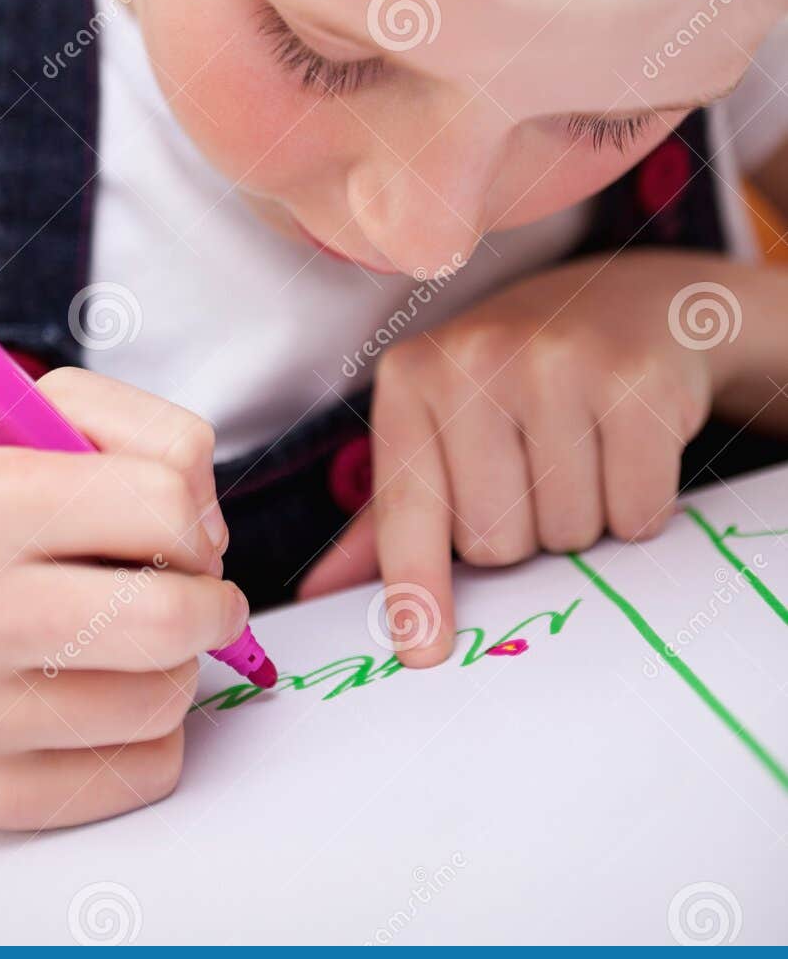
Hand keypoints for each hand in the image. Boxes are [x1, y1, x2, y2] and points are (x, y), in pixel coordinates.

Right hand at [0, 370, 245, 829]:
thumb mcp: (52, 426)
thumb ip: (159, 439)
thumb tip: (209, 538)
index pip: (162, 503)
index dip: (195, 519)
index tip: (178, 535)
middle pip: (168, 619)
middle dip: (211, 606)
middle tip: (193, 598)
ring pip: (164, 702)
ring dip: (175, 668)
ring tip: (126, 644)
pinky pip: (145, 772)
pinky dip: (151, 736)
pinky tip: (102, 698)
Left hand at [298, 250, 749, 662]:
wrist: (631, 305)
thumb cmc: (520, 380)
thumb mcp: (441, 425)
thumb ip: (388, 515)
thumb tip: (321, 594)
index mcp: (411, 377)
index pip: (407, 509)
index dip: (416, 589)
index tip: (421, 653)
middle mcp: (474, 360)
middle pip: (495, 542)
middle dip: (522, 533)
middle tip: (536, 472)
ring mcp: (556, 363)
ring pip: (565, 532)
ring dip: (580, 519)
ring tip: (582, 453)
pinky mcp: (634, 381)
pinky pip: (634, 511)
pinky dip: (637, 505)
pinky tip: (626, 448)